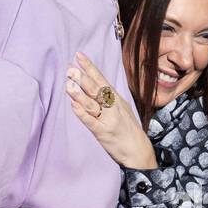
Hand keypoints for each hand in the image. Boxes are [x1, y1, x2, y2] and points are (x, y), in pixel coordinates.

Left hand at [66, 52, 157, 168]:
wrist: (139, 151)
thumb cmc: (128, 129)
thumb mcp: (121, 108)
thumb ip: (108, 97)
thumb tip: (92, 84)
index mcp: (116, 99)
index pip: (101, 79)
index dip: (89, 67)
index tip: (78, 55)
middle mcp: (113, 107)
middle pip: (96, 90)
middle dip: (83, 78)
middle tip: (70, 68)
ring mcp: (108, 120)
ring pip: (93, 104)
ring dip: (80, 94)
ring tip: (68, 84)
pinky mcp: (103, 133)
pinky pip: (91, 122)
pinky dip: (83, 114)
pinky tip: (74, 106)